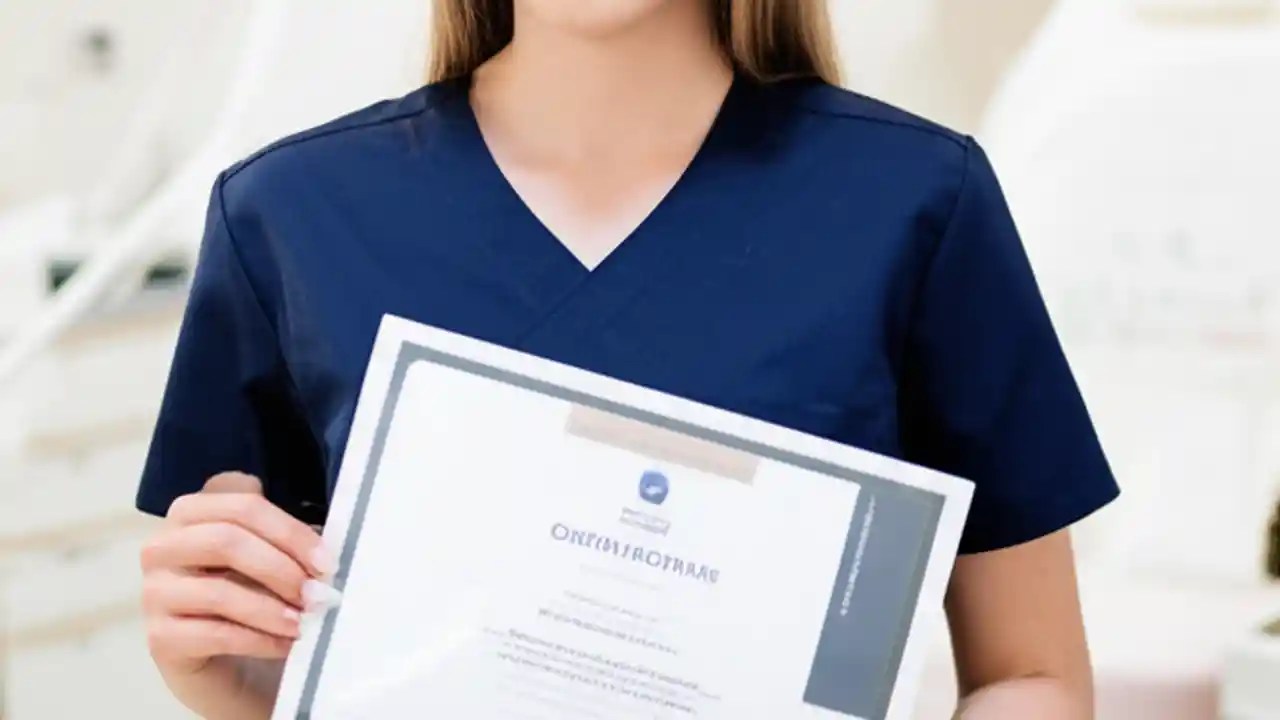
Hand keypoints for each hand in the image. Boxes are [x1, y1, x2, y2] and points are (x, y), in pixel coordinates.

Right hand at [140, 472, 337, 718]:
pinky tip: (286, 645)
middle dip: (281, 567)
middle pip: (225, 540)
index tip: (326, 561)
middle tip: (317, 593)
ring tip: (305, 622)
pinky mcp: (159, 638)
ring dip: (272, 609)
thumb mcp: (276, 562)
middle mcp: (163, 547)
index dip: (290, 531)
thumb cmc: (260, 601)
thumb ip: (290, 544)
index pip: (242, 505)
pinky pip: (214, 634)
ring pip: (218, 591)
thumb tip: (324, 551)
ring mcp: (155, 593)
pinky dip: (259, 639)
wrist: (237, 670)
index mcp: (194, 513)